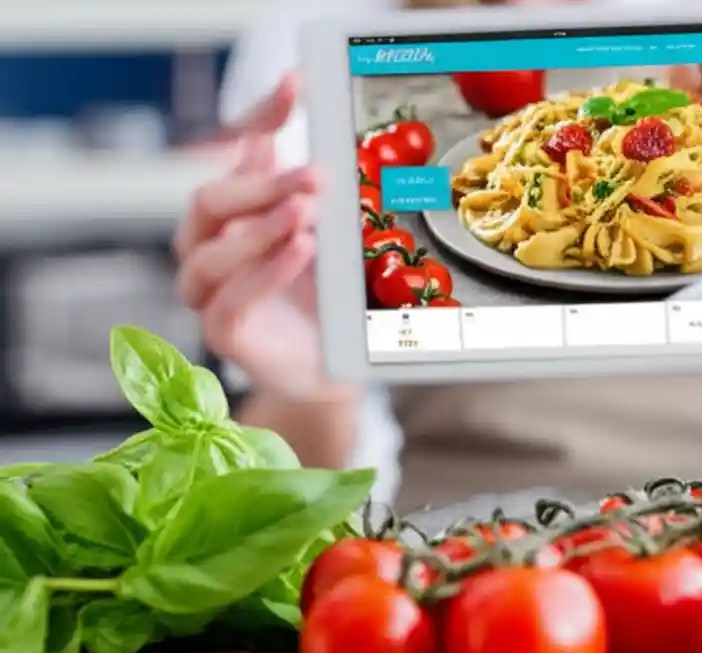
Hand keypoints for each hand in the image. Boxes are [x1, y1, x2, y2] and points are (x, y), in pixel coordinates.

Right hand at [174, 73, 352, 403]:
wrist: (337, 366)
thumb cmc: (330, 296)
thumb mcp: (336, 237)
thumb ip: (326, 195)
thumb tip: (342, 139)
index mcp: (238, 210)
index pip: (236, 151)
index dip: (259, 116)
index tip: (295, 87)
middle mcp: (209, 245)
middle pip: (209, 200)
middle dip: (262, 185)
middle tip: (315, 177)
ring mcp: (209, 291)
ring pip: (208, 253)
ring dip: (259, 230)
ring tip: (305, 216)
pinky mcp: (224, 333)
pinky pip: (229, 301)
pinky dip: (264, 273)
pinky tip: (299, 251)